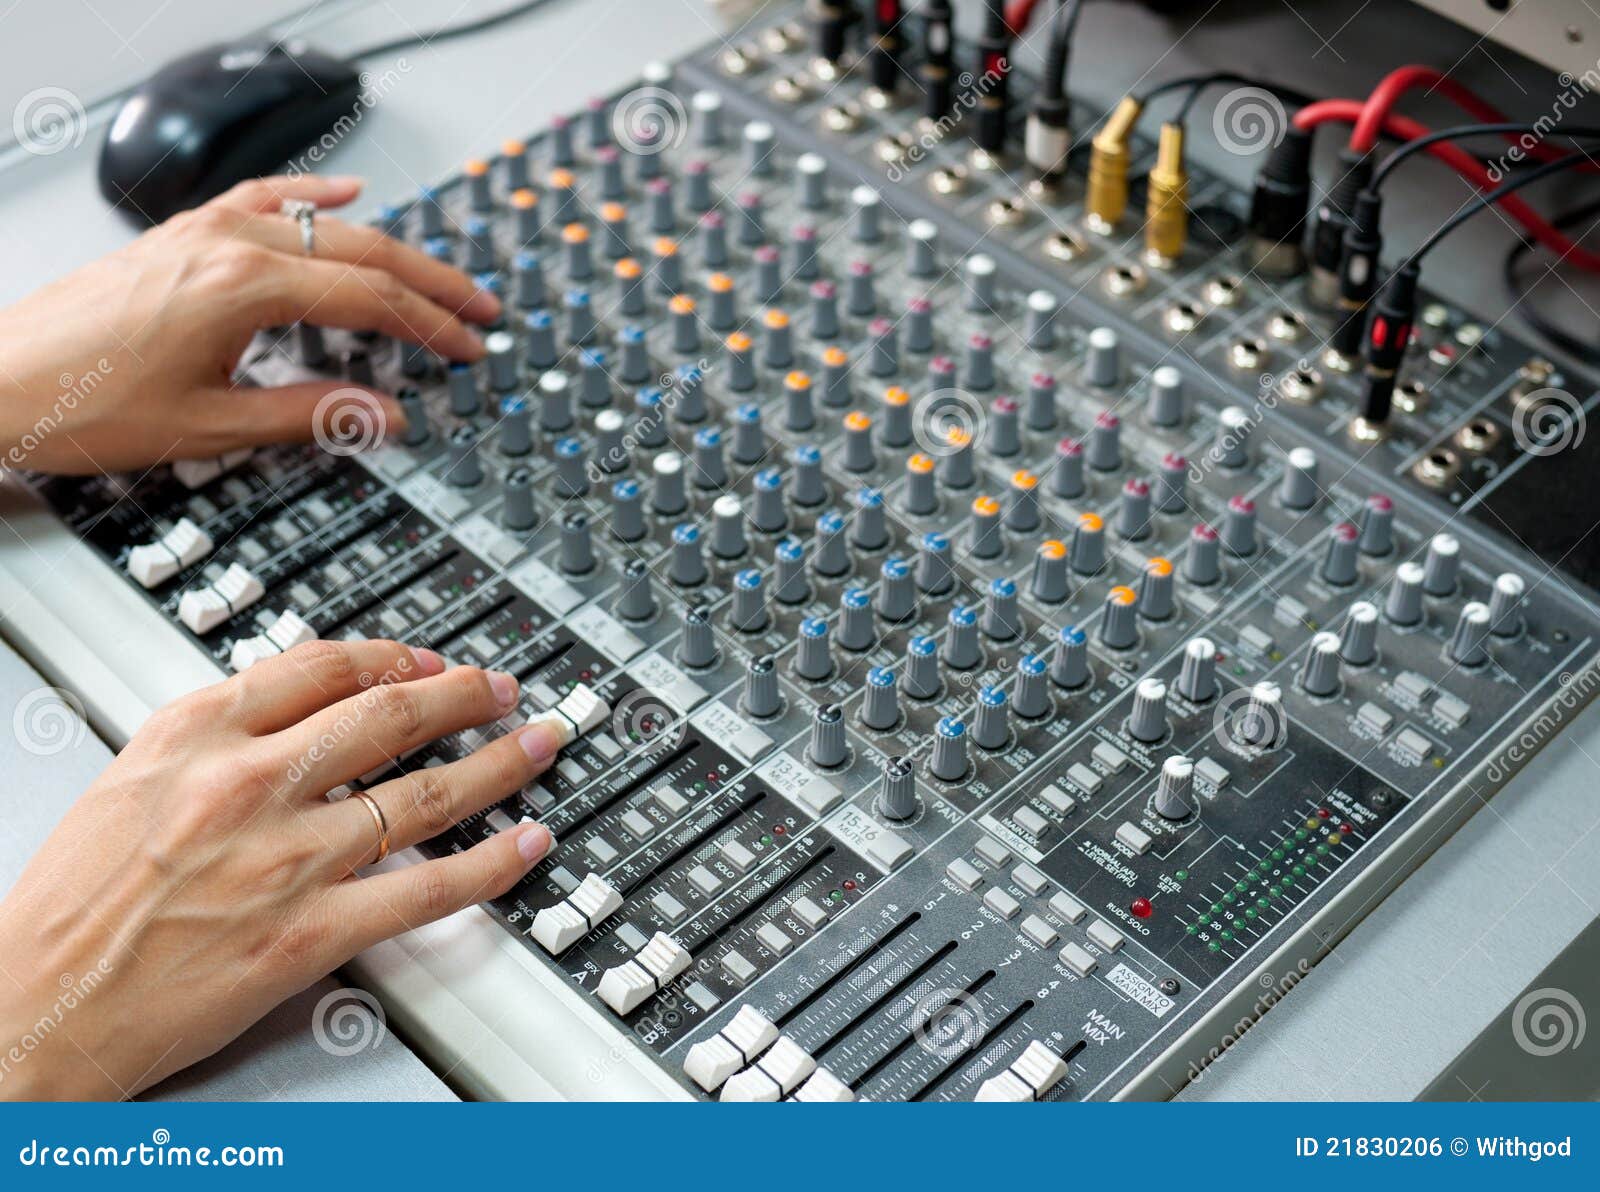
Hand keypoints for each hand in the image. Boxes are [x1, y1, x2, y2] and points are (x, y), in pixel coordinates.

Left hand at [0, 174, 500, 474]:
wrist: (0, 381)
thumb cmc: (84, 402)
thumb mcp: (211, 426)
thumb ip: (308, 416)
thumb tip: (383, 416)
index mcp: (243, 288)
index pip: (369, 296)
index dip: (429, 324)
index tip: (465, 347)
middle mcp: (227, 244)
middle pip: (362, 250)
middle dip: (431, 283)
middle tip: (477, 310)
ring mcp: (204, 230)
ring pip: (324, 223)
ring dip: (388, 247)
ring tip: (434, 273)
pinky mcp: (184, 235)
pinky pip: (267, 198)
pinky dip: (316, 198)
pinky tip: (346, 195)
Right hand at [0, 640, 557, 1099]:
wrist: (32, 1003)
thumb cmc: (71, 903)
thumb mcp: (134, 779)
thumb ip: (220, 736)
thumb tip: (301, 709)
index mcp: (198, 734)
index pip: (323, 666)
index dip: (396, 656)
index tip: (430, 659)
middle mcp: (248, 784)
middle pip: (390, 716)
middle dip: (463, 696)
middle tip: (500, 690)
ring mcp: (285, 858)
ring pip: (424, 794)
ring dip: (498, 764)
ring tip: (535, 745)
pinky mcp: (309, 932)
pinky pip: (426, 888)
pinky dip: (490, 863)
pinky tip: (524, 844)